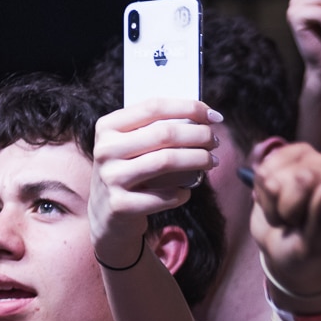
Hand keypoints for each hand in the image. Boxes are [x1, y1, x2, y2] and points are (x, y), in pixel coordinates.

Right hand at [91, 100, 220, 261]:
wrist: (106, 213)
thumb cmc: (129, 171)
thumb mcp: (131, 146)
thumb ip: (155, 129)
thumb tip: (202, 118)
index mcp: (108, 127)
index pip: (154, 107)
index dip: (188, 108)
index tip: (213, 116)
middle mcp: (106, 149)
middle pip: (164, 133)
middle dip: (199, 135)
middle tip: (214, 141)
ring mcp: (111, 177)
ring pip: (166, 161)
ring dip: (198, 160)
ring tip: (212, 161)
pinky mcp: (120, 205)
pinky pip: (164, 196)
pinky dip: (182, 193)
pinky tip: (187, 191)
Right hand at [250, 142, 320, 297]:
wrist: (282, 247)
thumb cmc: (307, 254)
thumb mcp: (314, 249)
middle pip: (310, 176)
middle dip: (293, 205)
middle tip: (295, 224)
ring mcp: (314, 164)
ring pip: (285, 172)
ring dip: (276, 201)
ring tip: (286, 216)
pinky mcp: (289, 158)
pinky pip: (267, 166)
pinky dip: (263, 191)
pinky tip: (274, 201)